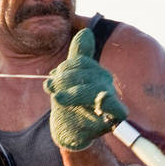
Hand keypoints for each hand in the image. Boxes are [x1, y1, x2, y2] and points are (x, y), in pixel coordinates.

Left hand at [45, 27, 128, 150]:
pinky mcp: (114, 117)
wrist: (72, 133)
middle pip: (86, 74)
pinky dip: (100, 101)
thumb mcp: (69, 80)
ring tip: (56, 97)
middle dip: (65, 79)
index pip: (82, 63)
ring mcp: (112, 101)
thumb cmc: (73, 107)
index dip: (67, 67)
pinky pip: (111, 104)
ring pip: (91, 87)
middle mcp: (107, 86)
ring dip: (69, 92)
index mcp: (97, 75)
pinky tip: (78, 100)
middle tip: (51, 88)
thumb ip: (78, 56)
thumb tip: (86, 32)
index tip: (52, 76)